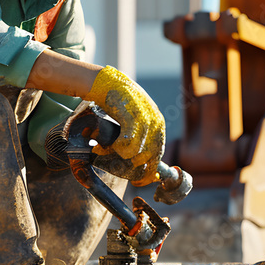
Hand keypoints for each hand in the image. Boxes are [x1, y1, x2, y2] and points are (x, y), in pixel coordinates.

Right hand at [82, 66, 164, 185]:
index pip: (158, 153)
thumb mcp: (135, 120)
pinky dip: (118, 147)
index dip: (149, 170)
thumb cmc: (119, 103)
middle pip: (150, 156)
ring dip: (121, 155)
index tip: (139, 181)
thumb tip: (138, 160)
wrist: (107, 83)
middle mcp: (155, 122)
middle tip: (117, 165)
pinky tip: (105, 144)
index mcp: (158, 125)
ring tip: (106, 150)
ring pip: (138, 152)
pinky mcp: (133, 116)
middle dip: (134, 166)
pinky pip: (128, 142)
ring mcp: (145, 119)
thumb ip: (139, 136)